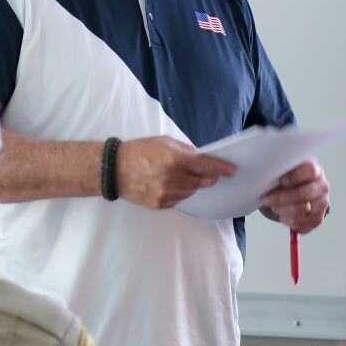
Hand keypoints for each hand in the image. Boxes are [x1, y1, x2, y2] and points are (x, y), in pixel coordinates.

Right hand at [115, 137, 235, 209]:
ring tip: (183, 177)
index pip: (206, 166)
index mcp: (175, 159)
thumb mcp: (163, 142)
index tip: (232, 170)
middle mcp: (172, 178)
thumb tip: (200, 157)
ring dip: (192, 185)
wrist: (114, 169)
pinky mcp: (160, 203)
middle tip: (211, 175)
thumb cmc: (138, 151)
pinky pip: (178, 200)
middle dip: (209, 178)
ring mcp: (166, 193)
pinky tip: (170, 185)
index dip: (221, 168)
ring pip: (190, 191)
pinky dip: (179, 192)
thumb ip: (184, 149)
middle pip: (201, 181)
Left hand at [260, 159, 329, 231]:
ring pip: (299, 212)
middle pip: (303, 194)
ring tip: (274, 207)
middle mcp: (322, 188)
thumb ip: (283, 170)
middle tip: (267, 199)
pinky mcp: (318, 219)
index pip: (309, 171)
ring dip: (281, 210)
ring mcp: (322, 205)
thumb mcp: (289, 169)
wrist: (303, 189)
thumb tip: (267, 175)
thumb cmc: (293, 179)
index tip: (280, 180)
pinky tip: (282, 215)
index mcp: (316, 171)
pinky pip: (301, 225)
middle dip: (280, 198)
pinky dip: (287, 221)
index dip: (293, 177)